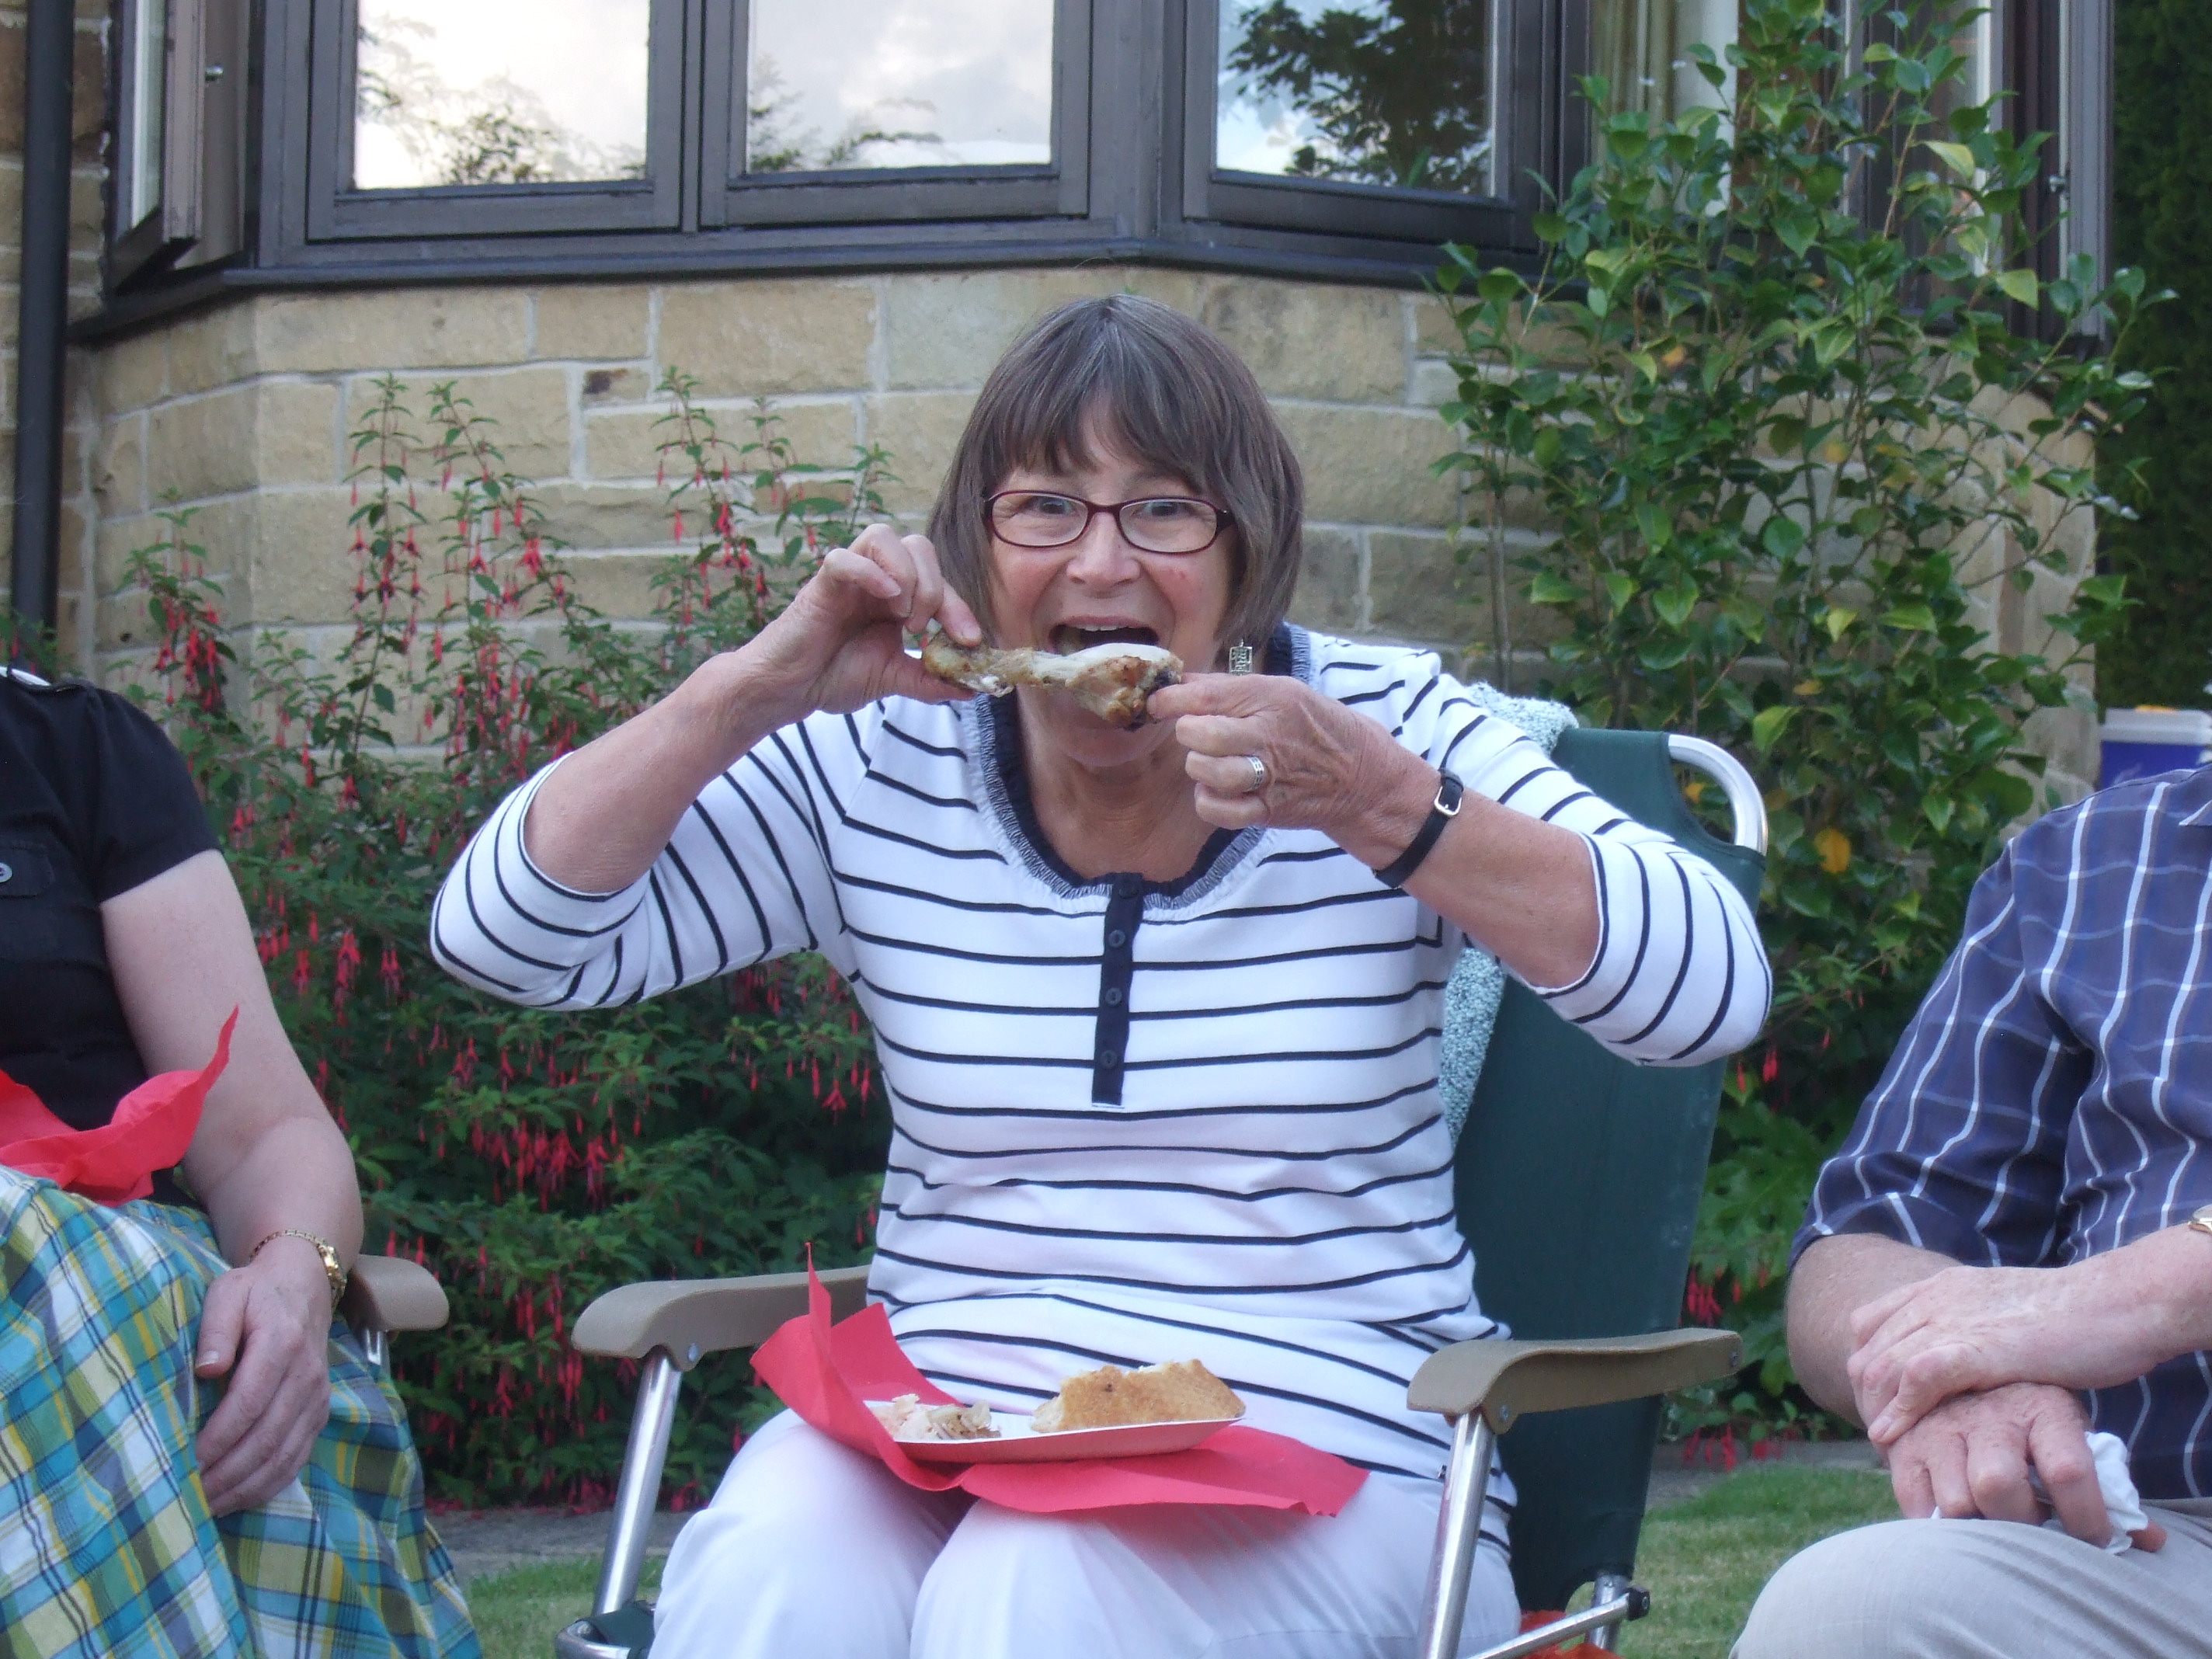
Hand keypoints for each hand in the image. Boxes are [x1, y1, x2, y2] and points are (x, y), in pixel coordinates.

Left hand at [192, 1238, 335, 1514]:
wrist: (305, 1287)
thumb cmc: (255, 1293)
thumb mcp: (228, 1294)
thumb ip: (216, 1327)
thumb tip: (207, 1368)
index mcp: (282, 1345)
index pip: (249, 1402)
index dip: (217, 1438)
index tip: (185, 1459)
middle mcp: (307, 1376)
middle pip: (266, 1438)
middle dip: (225, 1474)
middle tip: (186, 1495)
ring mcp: (317, 1398)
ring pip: (283, 1456)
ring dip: (244, 1487)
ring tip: (206, 1505)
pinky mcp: (318, 1414)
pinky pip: (296, 1459)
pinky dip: (266, 1485)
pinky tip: (235, 1497)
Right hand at [736, 525, 982, 723]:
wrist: (788, 690)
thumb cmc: (833, 677)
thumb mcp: (894, 679)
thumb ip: (931, 680)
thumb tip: (974, 688)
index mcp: (896, 597)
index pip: (939, 582)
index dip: (960, 607)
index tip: (971, 640)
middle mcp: (876, 579)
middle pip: (919, 547)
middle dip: (934, 587)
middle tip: (922, 628)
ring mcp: (850, 577)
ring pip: (885, 537)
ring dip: (906, 574)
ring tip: (903, 616)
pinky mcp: (822, 583)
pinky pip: (846, 558)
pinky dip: (870, 571)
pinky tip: (886, 597)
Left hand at [1149, 674, 1426, 852]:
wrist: (1362, 777)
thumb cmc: (1315, 727)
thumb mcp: (1283, 691)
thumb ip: (1228, 688)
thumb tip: (1179, 682)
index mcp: (1272, 698)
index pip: (1206, 694)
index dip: (1170, 699)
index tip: (1159, 702)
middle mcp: (1269, 735)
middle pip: (1202, 734)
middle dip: (1187, 731)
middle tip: (1193, 732)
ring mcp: (1268, 776)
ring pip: (1205, 771)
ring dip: (1197, 765)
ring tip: (1208, 760)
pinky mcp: (1266, 810)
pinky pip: (1216, 810)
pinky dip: (1206, 800)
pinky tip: (1215, 789)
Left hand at [1848, 1249, 2190, 1445]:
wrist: (2119, 1304)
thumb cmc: (2077, 1317)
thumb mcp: (2004, 1314)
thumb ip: (1973, 1329)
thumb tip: (1959, 1361)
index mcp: (1942, 1286)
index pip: (1871, 1324)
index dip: (1867, 1365)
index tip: (1877, 1403)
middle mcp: (1937, 1298)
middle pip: (1869, 1349)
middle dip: (1865, 1395)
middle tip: (1876, 1434)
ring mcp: (1954, 1320)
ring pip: (1883, 1365)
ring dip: (1876, 1408)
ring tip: (1881, 1444)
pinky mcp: (1977, 1347)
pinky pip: (1917, 1379)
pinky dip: (1900, 1412)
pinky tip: (1894, 1438)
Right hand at [1879, 1383, 2137, 1546]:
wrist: (1957, 1366)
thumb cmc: (2030, 1416)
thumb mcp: (2068, 1431)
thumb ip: (2103, 1481)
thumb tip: (2146, 1538)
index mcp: (2041, 1405)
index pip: (2067, 1470)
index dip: (2086, 1518)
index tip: (2095, 1541)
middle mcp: (1987, 1413)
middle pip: (1999, 1486)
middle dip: (2021, 1524)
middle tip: (2034, 1528)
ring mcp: (1939, 1426)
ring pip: (1955, 1501)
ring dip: (1980, 1526)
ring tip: (1996, 1522)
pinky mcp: (1901, 1443)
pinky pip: (1916, 1503)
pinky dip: (1939, 1523)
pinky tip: (1960, 1514)